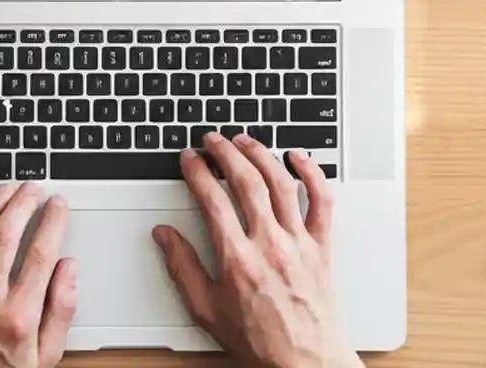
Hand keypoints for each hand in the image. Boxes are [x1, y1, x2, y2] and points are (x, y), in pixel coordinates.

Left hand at [0, 183, 76, 367]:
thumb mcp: (47, 358)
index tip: (59, 205)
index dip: (53, 221)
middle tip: (33, 189)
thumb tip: (68, 268)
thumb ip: (61, 310)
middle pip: (4, 236)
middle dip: (22, 203)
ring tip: (5, 190)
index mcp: (17, 320)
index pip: (40, 254)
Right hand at [153, 132, 362, 367]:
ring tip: (244, 140)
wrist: (304, 362)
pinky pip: (322, 200)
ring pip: (281, 182)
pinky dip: (312, 173)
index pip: (212, 199)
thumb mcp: (206, 310)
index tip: (189, 159)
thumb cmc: (257, 341)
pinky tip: (298, 158)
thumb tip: (163, 235)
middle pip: (246, 182)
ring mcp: (299, 242)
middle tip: (212, 140)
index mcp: (237, 260)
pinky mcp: (322, 246)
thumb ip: (182, 267)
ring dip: (260, 154)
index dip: (196, 172)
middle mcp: (269, 245)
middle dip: (225, 152)